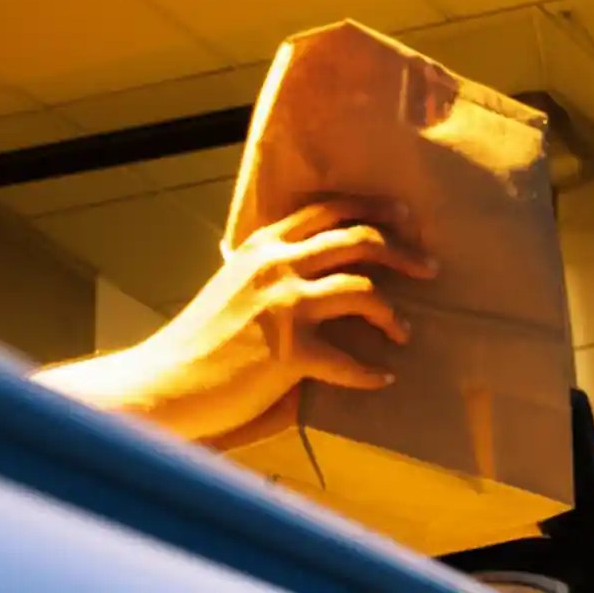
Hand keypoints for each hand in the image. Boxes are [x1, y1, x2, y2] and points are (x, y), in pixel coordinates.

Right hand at [32, 197, 436, 442]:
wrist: (164, 383)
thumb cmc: (203, 340)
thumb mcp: (237, 286)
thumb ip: (277, 270)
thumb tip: (328, 269)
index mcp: (264, 246)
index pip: (330, 209)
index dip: (375, 209)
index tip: (408, 217)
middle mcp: (276, 266)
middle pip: (359, 241)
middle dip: (403, 252)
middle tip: (430, 268)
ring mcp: (282, 306)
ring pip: (363, 291)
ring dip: (394, 314)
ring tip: (405, 332)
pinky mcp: (288, 352)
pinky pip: (349, 361)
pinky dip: (370, 372)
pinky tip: (382, 379)